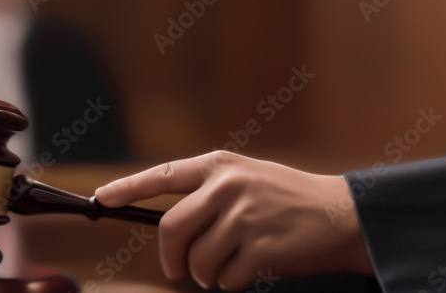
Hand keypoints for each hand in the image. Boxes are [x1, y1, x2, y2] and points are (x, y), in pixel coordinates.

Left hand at [94, 151, 372, 289]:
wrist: (342, 214)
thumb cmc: (291, 199)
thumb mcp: (250, 178)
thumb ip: (212, 193)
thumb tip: (170, 228)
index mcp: (222, 165)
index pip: (164, 175)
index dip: (129, 188)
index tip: (103, 199)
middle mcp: (229, 186)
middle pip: (171, 230)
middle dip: (172, 258)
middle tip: (180, 269)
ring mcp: (244, 216)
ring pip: (197, 261)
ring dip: (209, 274)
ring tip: (234, 262)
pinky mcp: (260, 248)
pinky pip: (226, 281)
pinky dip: (236, 283)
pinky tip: (258, 266)